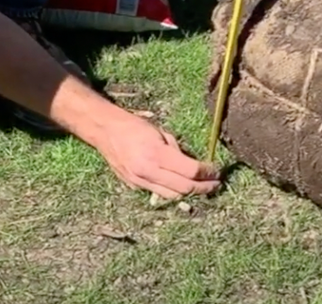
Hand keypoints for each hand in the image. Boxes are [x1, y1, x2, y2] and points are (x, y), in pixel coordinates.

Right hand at [92, 111, 220, 199]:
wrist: (105, 131)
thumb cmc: (134, 126)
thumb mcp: (161, 132)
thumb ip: (177, 150)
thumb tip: (194, 164)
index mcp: (157, 154)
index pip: (191, 171)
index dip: (208, 173)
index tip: (216, 171)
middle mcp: (148, 171)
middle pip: (184, 189)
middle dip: (204, 188)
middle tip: (215, 183)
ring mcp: (140, 181)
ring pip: (172, 196)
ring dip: (189, 193)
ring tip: (200, 186)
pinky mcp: (134, 185)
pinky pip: (158, 192)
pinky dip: (172, 190)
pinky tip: (178, 183)